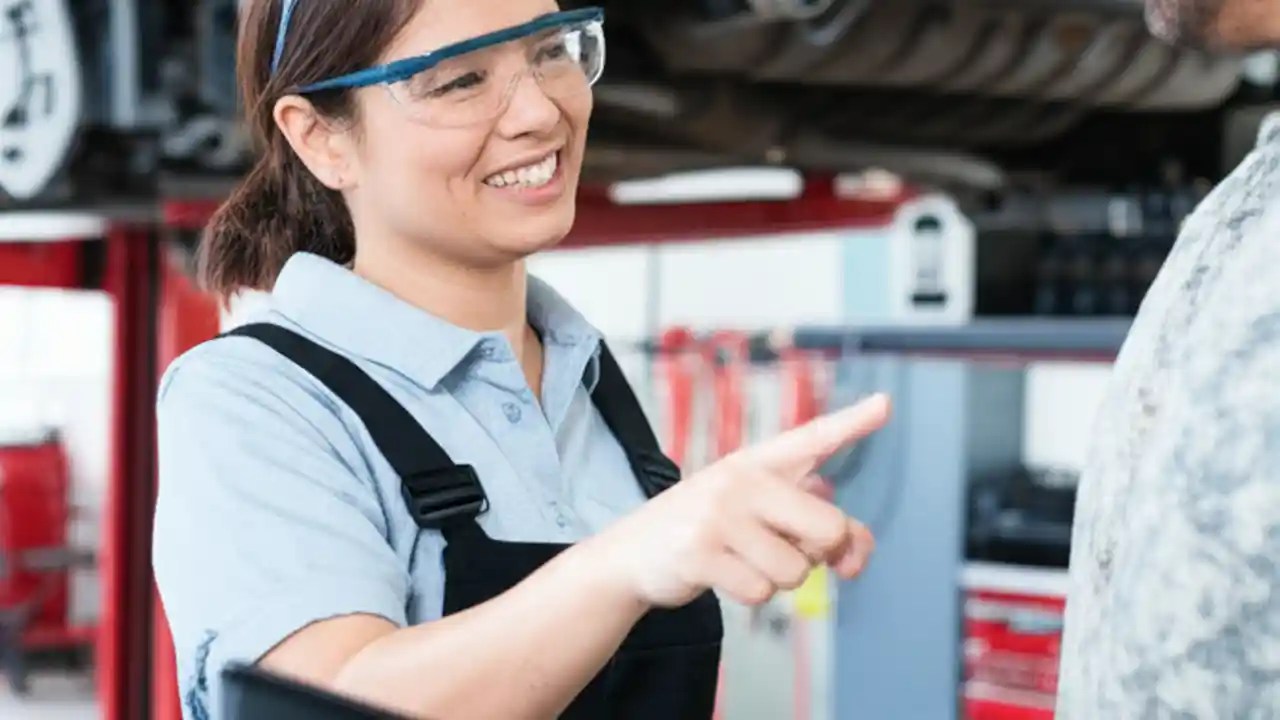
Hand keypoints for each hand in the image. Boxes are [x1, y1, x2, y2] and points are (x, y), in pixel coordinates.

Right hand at [595, 394, 890, 608]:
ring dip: (777, 578)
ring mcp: (719, 514)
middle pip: (828, 528)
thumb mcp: (760, 515)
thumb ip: (816, 527)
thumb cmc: (710, 531)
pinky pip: (760, 591)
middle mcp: (741, 480)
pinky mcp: (700, 552)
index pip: (813, 439)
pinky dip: (749, 594)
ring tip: (741, 559)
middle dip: (818, 552)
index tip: (884, 404)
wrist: (632, 554)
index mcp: (758, 462)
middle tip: (785, 547)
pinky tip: (722, 574)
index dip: (852, 422)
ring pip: (795, 570)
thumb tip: (857, 556)